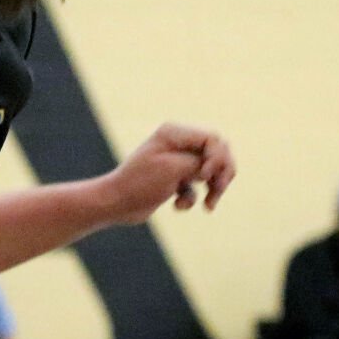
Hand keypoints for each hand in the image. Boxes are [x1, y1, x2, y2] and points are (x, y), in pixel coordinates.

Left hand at [102, 123, 235, 222]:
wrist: (116, 203)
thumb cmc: (141, 183)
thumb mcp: (175, 168)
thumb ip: (202, 162)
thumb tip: (222, 161)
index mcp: (174, 133)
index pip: (214, 140)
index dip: (217, 159)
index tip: (204, 177)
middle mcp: (177, 143)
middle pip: (217, 155)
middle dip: (221, 175)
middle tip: (216, 190)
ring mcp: (176, 161)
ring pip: (211, 172)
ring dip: (212, 190)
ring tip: (208, 205)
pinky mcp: (175, 178)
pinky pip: (197, 187)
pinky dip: (192, 199)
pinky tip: (177, 205)